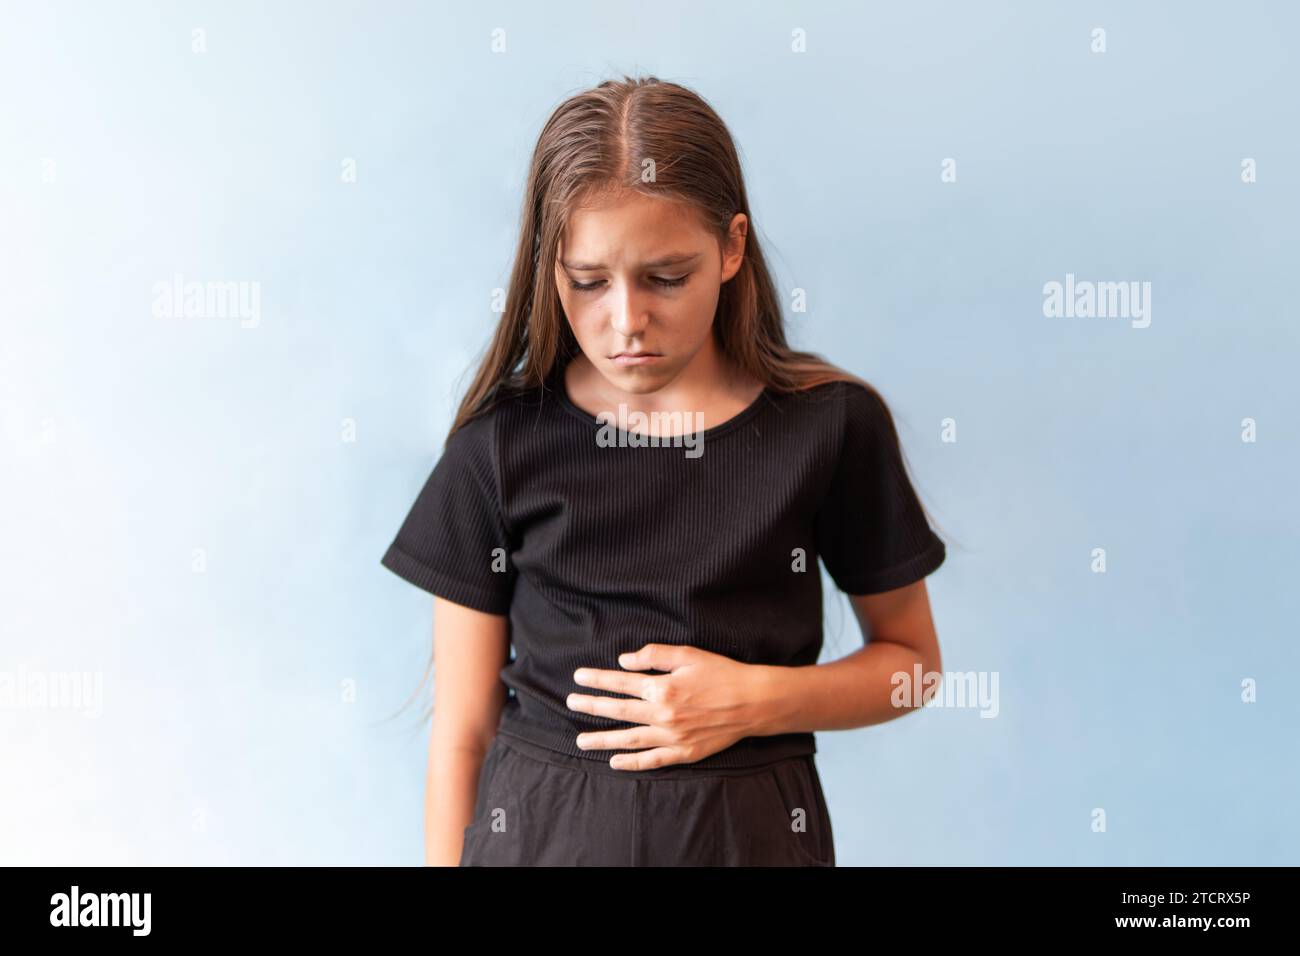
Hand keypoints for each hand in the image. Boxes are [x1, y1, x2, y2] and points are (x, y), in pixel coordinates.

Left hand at [565, 643, 771, 769]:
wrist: (753, 703)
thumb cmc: (722, 673)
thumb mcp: (688, 654)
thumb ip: (654, 655)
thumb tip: (624, 661)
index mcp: (662, 687)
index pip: (621, 683)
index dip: (597, 679)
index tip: (578, 678)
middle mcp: (663, 714)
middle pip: (618, 710)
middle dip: (591, 706)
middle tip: (570, 703)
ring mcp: (672, 737)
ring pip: (629, 739)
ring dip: (602, 739)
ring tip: (581, 740)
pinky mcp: (684, 753)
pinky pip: (651, 761)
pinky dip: (631, 763)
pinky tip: (614, 762)